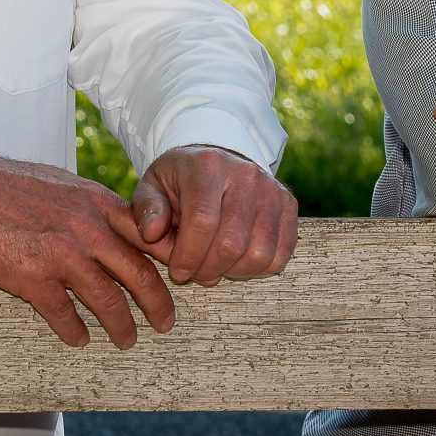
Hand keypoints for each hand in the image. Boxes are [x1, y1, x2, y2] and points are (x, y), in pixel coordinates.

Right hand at [0, 149, 173, 348]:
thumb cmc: (7, 184)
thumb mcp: (62, 184)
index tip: (183, 278)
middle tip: (166, 322)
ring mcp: (61, 255)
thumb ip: (91, 206)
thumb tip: (115, 224)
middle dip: (159, 304)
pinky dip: (75, 332)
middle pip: (139, 274)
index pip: (150, 235)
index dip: (172, 260)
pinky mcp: (33, 278)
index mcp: (96, 202)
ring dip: (122, 327)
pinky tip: (79, 339)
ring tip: (127, 340)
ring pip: (109, 301)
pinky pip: (65, 315)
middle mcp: (87, 229)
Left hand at [130, 144, 299, 285]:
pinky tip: (236, 262)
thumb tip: (152, 233)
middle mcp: (244, 173)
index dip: (188, 256)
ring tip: (214, 267)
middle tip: (194, 273)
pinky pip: (281, 253)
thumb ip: (147, 210)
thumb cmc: (180, 181)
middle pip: (232, 242)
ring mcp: (271, 188)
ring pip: (259, 252)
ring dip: (233, 272)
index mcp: (207, 166)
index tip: (177, 271)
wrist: (217, 162)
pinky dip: (258, 268)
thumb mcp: (152, 187)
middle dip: (208, 269)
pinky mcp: (288, 204)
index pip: (203, 221)